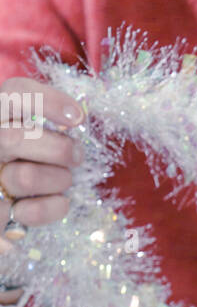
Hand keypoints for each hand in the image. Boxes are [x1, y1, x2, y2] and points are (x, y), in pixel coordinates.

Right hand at [0, 79, 82, 273]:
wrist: (9, 205)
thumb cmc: (31, 161)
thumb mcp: (38, 134)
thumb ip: (49, 123)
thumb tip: (76, 116)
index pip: (13, 95)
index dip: (47, 101)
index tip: (78, 118)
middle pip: (14, 140)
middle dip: (59, 150)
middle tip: (77, 156)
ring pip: (25, 178)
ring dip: (58, 179)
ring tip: (64, 179)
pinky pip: (32, 212)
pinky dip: (55, 207)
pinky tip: (59, 201)